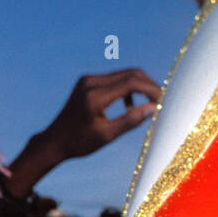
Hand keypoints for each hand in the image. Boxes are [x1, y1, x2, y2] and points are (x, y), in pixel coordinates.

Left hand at [3, 70, 160, 197]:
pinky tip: (130, 106)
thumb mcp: (107, 136)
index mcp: (95, 96)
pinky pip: (114, 79)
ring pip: (123, 74)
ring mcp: (88, 79)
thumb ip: (130, 121)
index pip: (131, 83)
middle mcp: (91, 82)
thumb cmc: (80, 142)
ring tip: (150, 104)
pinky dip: (127, 88)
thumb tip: (152, 108)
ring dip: (139, 86)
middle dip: (148, 85)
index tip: (163, 101)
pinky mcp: (88, 81)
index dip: (151, 89)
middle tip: (161, 100)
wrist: (55, 140)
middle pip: (129, 74)